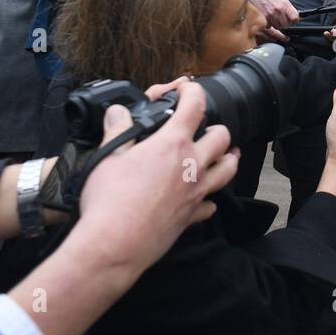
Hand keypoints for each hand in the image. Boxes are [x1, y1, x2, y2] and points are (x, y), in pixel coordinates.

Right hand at [2, 79, 237, 334]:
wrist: (114, 245)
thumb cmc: (109, 201)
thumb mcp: (107, 158)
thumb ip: (117, 131)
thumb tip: (116, 112)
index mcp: (172, 145)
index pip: (194, 107)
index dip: (193, 92)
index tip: (188, 88)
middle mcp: (192, 165)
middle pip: (222, 138)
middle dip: (216, 128)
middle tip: (205, 129)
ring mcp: (196, 192)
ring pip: (228, 170)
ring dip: (228, 159)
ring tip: (225, 155)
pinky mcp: (192, 217)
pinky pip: (211, 205)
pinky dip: (209, 200)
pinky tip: (204, 200)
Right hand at [250, 0, 297, 42]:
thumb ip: (288, 6)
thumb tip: (294, 14)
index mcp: (285, 5)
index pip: (295, 18)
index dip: (295, 20)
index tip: (293, 20)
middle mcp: (278, 10)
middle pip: (286, 25)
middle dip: (286, 23)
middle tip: (283, 18)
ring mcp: (271, 15)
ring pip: (278, 26)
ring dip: (278, 24)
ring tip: (275, 17)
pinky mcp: (264, 18)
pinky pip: (270, 26)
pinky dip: (270, 23)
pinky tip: (269, 17)